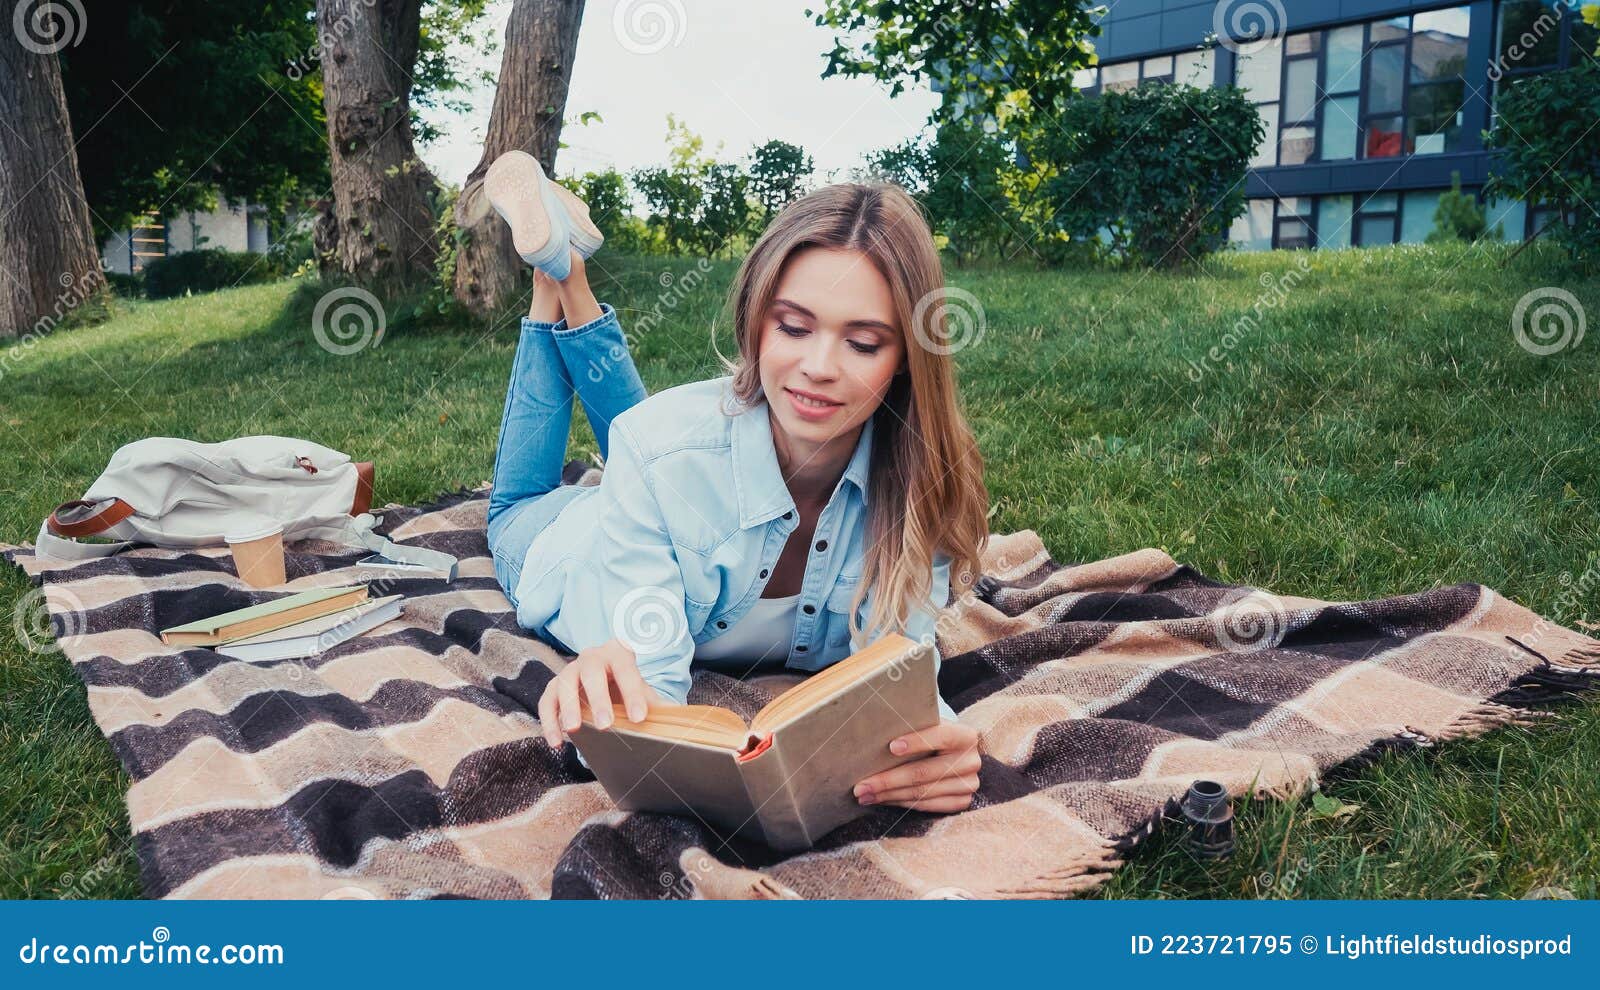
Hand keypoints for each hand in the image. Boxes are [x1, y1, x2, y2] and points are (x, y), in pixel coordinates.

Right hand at [537, 637, 657, 748]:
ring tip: (575, 730)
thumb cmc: (630, 691)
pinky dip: (549, 722)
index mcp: (619, 654)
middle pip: (591, 672)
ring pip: (564, 684)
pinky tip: (557, 742)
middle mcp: (592, 657)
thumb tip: (681, 724)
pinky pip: (547, 702)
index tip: (640, 719)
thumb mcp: (646, 695)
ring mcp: (570, 670)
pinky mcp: (554, 687)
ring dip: (569, 708)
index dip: (633, 693)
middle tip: (605, 725)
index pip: (626, 670)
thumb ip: (660, 707)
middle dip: (598, 699)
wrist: (610, 687)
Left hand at [853, 720, 981, 812]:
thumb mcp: (927, 724)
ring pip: (922, 793)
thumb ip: (911, 724)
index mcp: (965, 736)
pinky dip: (901, 803)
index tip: (891, 747)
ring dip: (889, 795)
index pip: (940, 737)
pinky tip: (882, 799)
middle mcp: (971, 761)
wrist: (951, 751)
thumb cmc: (930, 734)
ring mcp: (968, 784)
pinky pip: (927, 806)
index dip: (916, 742)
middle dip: (888, 780)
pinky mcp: (962, 802)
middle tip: (861, 785)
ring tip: (864, 795)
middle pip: (924, 773)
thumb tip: (873, 729)